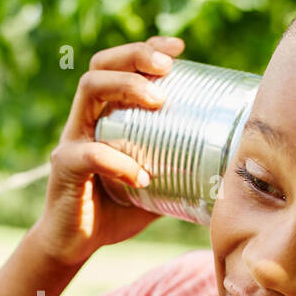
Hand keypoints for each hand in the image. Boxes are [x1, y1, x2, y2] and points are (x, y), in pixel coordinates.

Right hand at [29, 35, 183, 266]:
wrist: (74, 246)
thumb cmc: (116, 212)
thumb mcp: (159, 188)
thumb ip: (183, 172)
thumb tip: (232, 171)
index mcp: (106, 116)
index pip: (120, 66)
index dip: (146, 50)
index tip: (178, 50)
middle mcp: (86, 119)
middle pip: (102, 65)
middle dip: (136, 56)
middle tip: (168, 68)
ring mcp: (71, 139)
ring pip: (89, 89)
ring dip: (126, 86)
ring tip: (158, 102)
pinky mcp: (64, 167)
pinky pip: (88, 153)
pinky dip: (117, 161)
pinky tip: (141, 177)